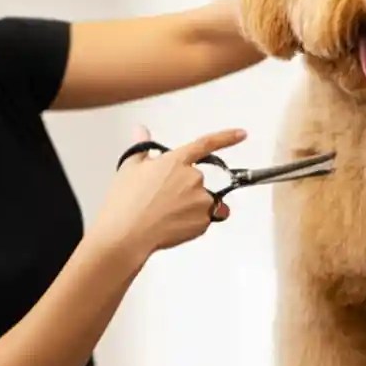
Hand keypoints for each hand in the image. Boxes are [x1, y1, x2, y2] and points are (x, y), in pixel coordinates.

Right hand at [89, 125, 246, 256]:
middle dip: (185, 189)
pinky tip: (171, 225)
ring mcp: (201, 201)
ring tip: (164, 214)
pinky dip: (191, 222)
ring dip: (190, 206)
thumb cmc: (125, 202)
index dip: (226, 137)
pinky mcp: (203, 222)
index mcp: (176, 161)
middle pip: (198, 180)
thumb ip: (142, 147)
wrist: (126, 235)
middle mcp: (193, 178)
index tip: (241, 134)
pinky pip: (203, 219)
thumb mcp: (129, 168)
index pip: (206, 144)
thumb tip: (142, 131)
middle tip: (162, 200)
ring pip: (203, 201)